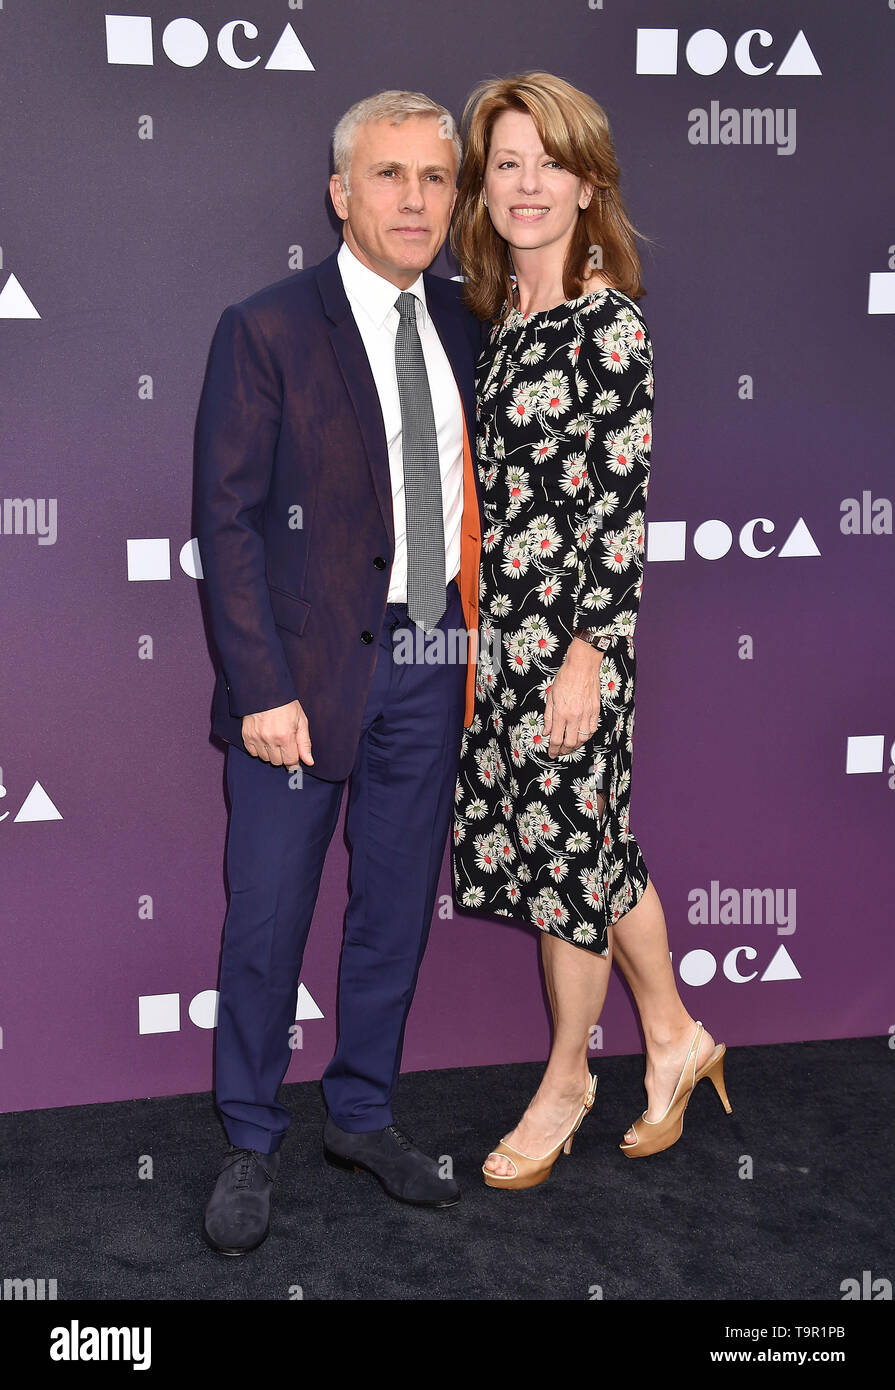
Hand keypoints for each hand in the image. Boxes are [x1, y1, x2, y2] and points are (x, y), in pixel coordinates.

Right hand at [242, 699, 312, 769]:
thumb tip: (309, 762)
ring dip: (270, 752)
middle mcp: (269, 739)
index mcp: (285, 736)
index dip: (293, 759)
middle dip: (282, 755)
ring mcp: (256, 738)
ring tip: (273, 738)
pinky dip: (258, 749)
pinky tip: (263, 739)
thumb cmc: (286, 704)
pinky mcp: (246, 735)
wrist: (265, 690)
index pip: (290, 761)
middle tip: (284, 742)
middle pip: (277, 762)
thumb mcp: (301, 720)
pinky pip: (252, 752)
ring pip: (265, 758)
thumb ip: (304, 743)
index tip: (293, 754)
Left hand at [543, 637, 601, 757]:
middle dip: (565, 750)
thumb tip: (546, 731)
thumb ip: (548, 716)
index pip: (556, 738)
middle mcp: (574, 716)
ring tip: (571, 745)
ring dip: (576, 745)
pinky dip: (587, 736)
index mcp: (561, 713)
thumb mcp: (550, 696)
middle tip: (561, 751)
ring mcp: (587, 714)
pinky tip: (582, 736)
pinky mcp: (595, 710)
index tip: (552, 754)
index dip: (553, 749)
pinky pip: (592, 729)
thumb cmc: (565, 678)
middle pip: (571, 742)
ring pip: (583, 738)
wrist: (582, 666)